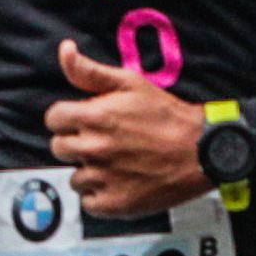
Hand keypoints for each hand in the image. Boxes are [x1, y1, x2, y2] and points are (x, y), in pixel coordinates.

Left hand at [46, 39, 207, 214]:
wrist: (202, 151)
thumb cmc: (168, 116)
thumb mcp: (131, 83)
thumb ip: (90, 71)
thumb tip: (65, 50)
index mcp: (92, 117)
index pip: (53, 119)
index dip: (69, 119)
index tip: (86, 122)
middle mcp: (92, 148)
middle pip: (59, 148)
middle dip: (77, 143)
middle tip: (105, 142)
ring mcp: (102, 178)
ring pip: (75, 178)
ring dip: (90, 172)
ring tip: (117, 164)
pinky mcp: (114, 204)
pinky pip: (89, 203)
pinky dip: (101, 196)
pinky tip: (120, 183)